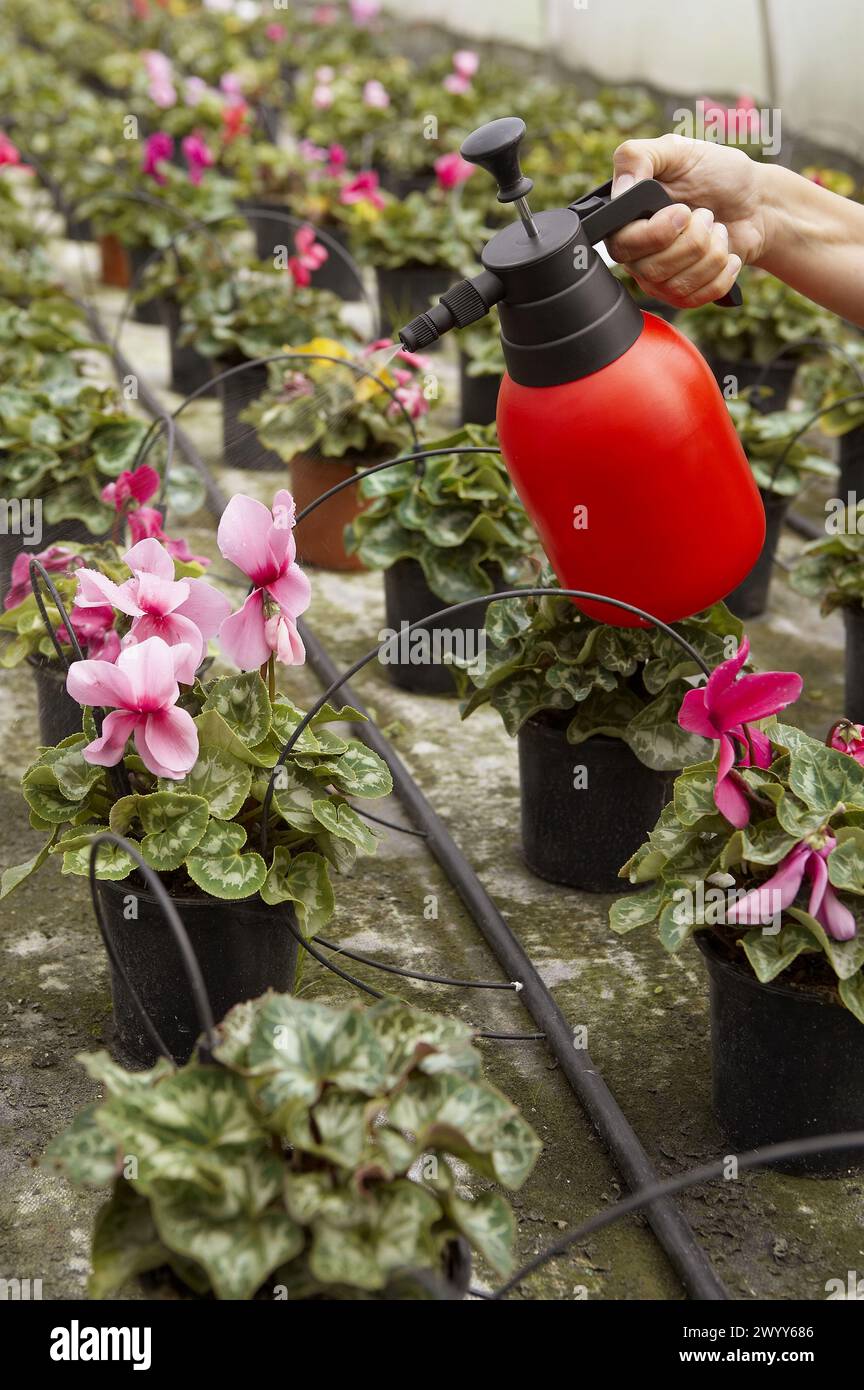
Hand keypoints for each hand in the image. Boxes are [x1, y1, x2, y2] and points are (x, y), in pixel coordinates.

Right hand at [604, 134, 769, 307]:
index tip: (684, 211)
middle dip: (694, 240)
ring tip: (717, 230)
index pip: (622, 246)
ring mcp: (660, 279)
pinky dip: (722, 273)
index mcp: (627, 222)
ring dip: (712, 254)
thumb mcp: (676, 149)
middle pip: (653, 270)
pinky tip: (727, 254)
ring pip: (677, 286)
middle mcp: (637, 255)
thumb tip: (620, 188)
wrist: (755, 202)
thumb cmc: (715, 172)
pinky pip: (696, 298)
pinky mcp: (684, 295)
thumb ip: (638, 157)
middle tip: (706, 214)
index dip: (657, 234)